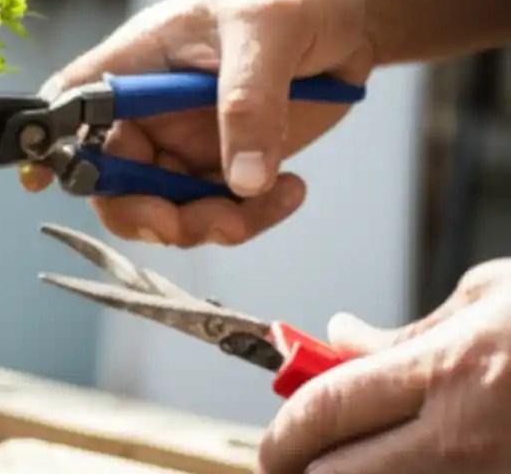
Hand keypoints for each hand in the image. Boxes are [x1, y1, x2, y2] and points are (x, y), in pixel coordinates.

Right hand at [23, 0, 375, 246]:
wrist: (354, 13)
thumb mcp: (267, 31)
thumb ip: (249, 102)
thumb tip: (241, 181)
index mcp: (138, 61)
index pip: (72, 102)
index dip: (48, 144)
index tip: (42, 182)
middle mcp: (150, 108)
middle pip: (110, 178)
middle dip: (143, 212)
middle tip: (183, 226)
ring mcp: (185, 141)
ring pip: (164, 208)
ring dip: (205, 225)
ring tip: (262, 206)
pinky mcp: (226, 164)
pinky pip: (218, 213)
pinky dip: (249, 220)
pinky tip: (290, 192)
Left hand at [258, 259, 510, 472]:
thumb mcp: (489, 302)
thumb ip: (405, 334)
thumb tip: (340, 338)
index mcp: (448, 369)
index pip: (326, 409)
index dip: (282, 435)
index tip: (269, 448)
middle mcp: (464, 434)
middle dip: (305, 468)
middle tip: (299, 461)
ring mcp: (491, 473)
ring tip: (355, 455)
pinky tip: (407, 462)